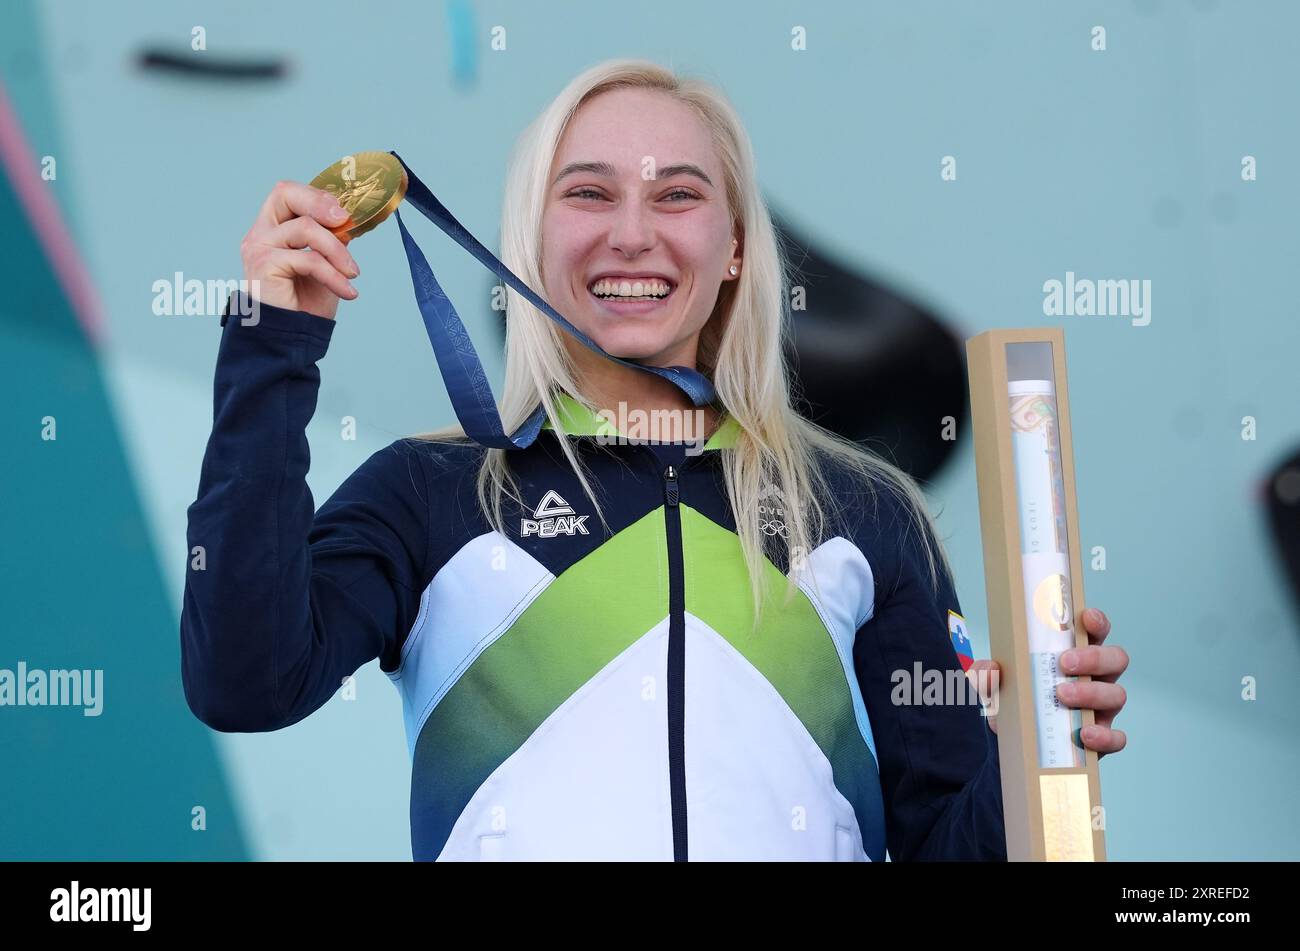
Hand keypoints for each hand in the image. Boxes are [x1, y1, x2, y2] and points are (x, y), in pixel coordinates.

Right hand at [240, 180, 360, 318]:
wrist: (292, 337)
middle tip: (345, 221)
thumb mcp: (326, 263)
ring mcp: (259, 247)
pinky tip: (348, 292)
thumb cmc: (305, 302)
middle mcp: (261, 233)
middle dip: (320, 202)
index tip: (343, 214)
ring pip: (306, 228)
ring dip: (337, 251)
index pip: (288, 193)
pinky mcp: (263, 264)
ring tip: (353, 274)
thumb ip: (331, 239)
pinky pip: (309, 259)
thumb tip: (349, 219)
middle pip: (284, 193)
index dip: (317, 196)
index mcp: (273, 228)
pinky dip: (334, 275)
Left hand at [966, 607, 1128, 757]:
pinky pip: (1116, 738)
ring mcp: (1102, 708)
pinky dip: (1105, 736)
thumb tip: (991, 668)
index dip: (1097, 622)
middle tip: (1064, 663)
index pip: (1096, 632)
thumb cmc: (1013, 702)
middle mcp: (1095, 678)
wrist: (1010, 743)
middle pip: (1116, 659)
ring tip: (1062, 696)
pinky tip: (1085, 734)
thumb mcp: (994, 685)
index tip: (1086, 617)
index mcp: (1076, 655)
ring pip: (1116, 695)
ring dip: (1092, 693)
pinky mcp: (1102, 737)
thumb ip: (986, 674)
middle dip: (1094, 658)